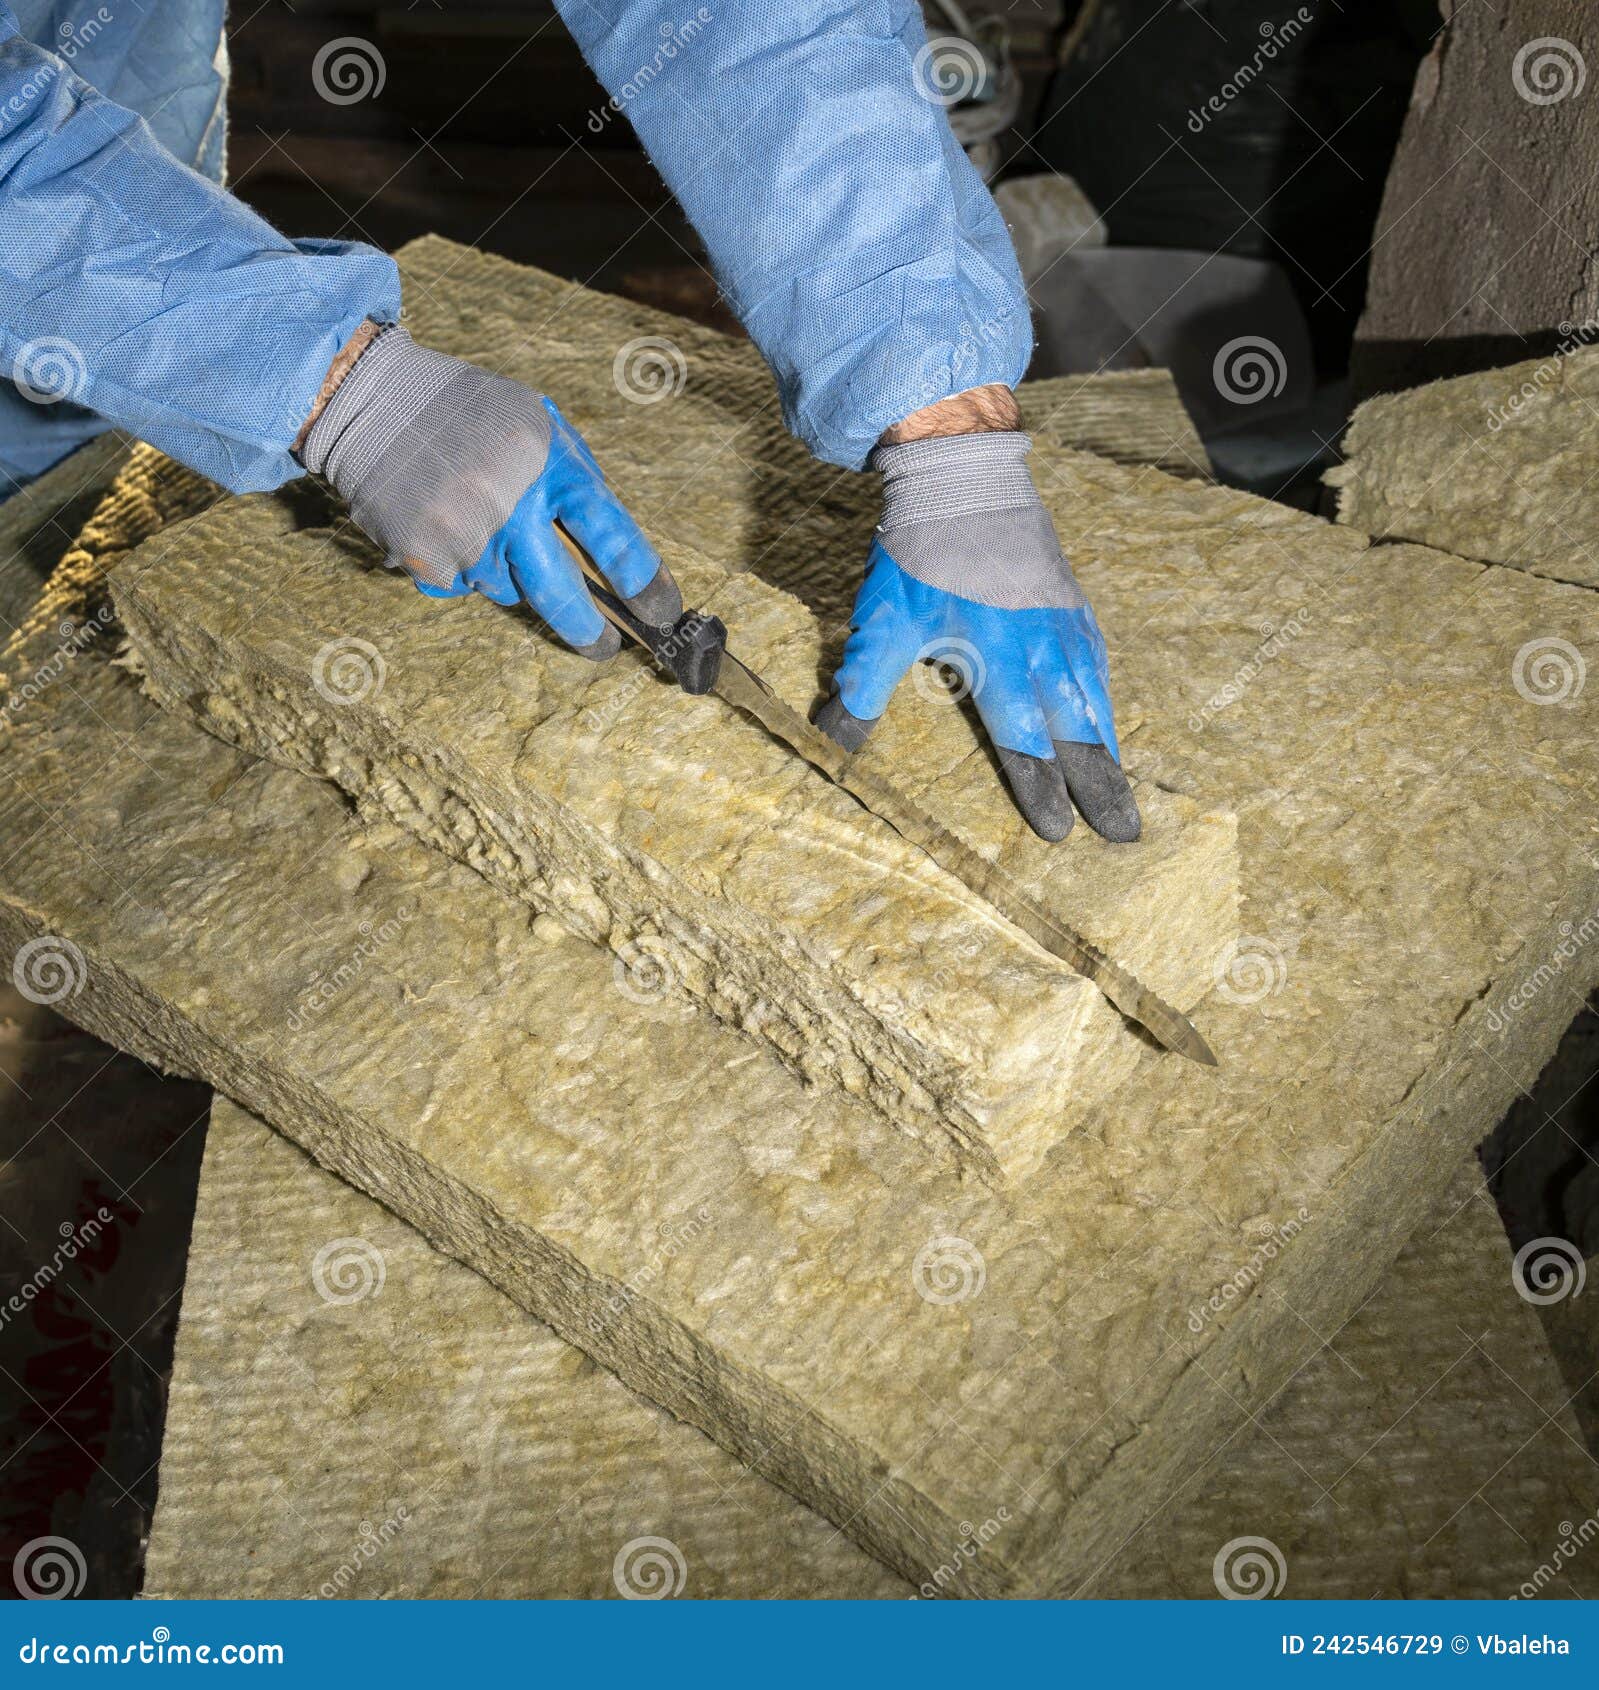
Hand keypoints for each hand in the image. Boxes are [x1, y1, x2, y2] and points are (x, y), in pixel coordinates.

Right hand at [298, 326, 678, 655]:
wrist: (371, 399)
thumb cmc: (469, 411)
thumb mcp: (539, 421)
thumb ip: (576, 478)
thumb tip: (612, 552)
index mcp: (548, 463)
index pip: (611, 535)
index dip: (643, 581)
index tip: (661, 611)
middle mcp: (509, 505)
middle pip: (562, 594)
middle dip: (588, 629)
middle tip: (604, 646)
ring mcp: (464, 535)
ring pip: (508, 591)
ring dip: (508, 574)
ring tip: (484, 524)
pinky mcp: (424, 557)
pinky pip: (463, 588)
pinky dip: (463, 569)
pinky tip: (451, 528)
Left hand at [815, 431, 1139, 842]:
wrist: (960, 473)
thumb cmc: (918, 551)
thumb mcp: (883, 621)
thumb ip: (862, 686)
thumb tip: (831, 744)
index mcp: (995, 655)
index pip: (1022, 737)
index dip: (1040, 787)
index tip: (1058, 832)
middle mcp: (1039, 645)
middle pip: (1076, 728)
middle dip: (1098, 783)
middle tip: (1124, 835)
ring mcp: (1061, 621)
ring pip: (1094, 697)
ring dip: (1111, 749)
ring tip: (1127, 794)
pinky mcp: (1070, 600)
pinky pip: (1095, 659)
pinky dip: (1105, 697)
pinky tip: (1109, 718)